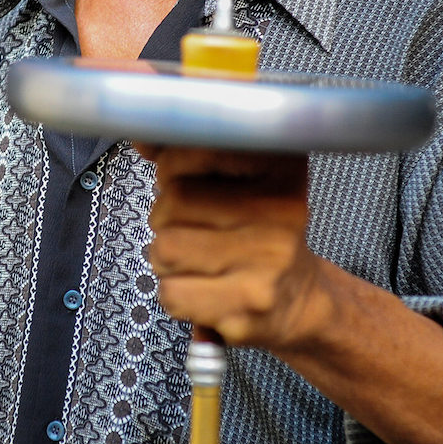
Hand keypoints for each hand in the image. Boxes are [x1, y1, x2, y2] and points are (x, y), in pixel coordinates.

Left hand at [136, 143, 331, 350]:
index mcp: (279, 169)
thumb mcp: (236, 184)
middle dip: (165, 221)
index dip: (171, 170)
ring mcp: (268, 260)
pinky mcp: (249, 303)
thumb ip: (186, 155)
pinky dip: (175, 295)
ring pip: (166, 248)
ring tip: (196, 262)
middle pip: (173, 201)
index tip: (183, 183)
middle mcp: (281, 211)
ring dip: (166, 260)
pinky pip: (172, 292)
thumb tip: (143, 140)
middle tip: (192, 232)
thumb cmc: (254, 235)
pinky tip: (203, 290)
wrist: (299, 300)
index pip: (192, 151)